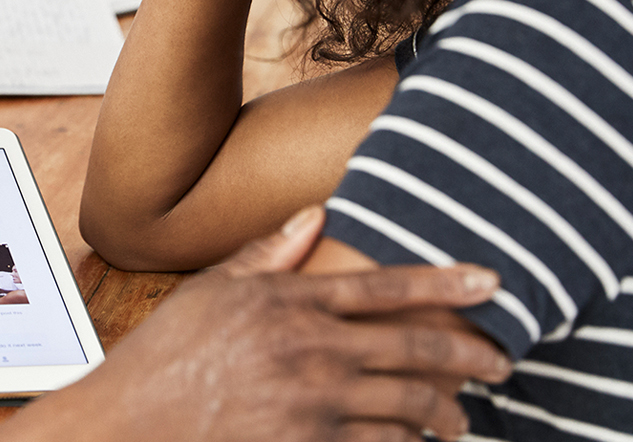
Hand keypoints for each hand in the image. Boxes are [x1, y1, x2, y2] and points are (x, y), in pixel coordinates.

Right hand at [0, 206, 510, 441]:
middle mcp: (310, 350)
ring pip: (409, 408)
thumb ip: (269, 253)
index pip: (387, 287)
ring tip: (459, 418)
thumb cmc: (168, 354)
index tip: (491, 284)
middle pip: (416, 350)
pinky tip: (413, 441)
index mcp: (290, 302)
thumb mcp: (213, 291)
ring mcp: (312, 404)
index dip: (446, 284)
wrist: (132, 421)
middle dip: (470, 357)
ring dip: (445, 414)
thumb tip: (317, 213)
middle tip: (499, 363)